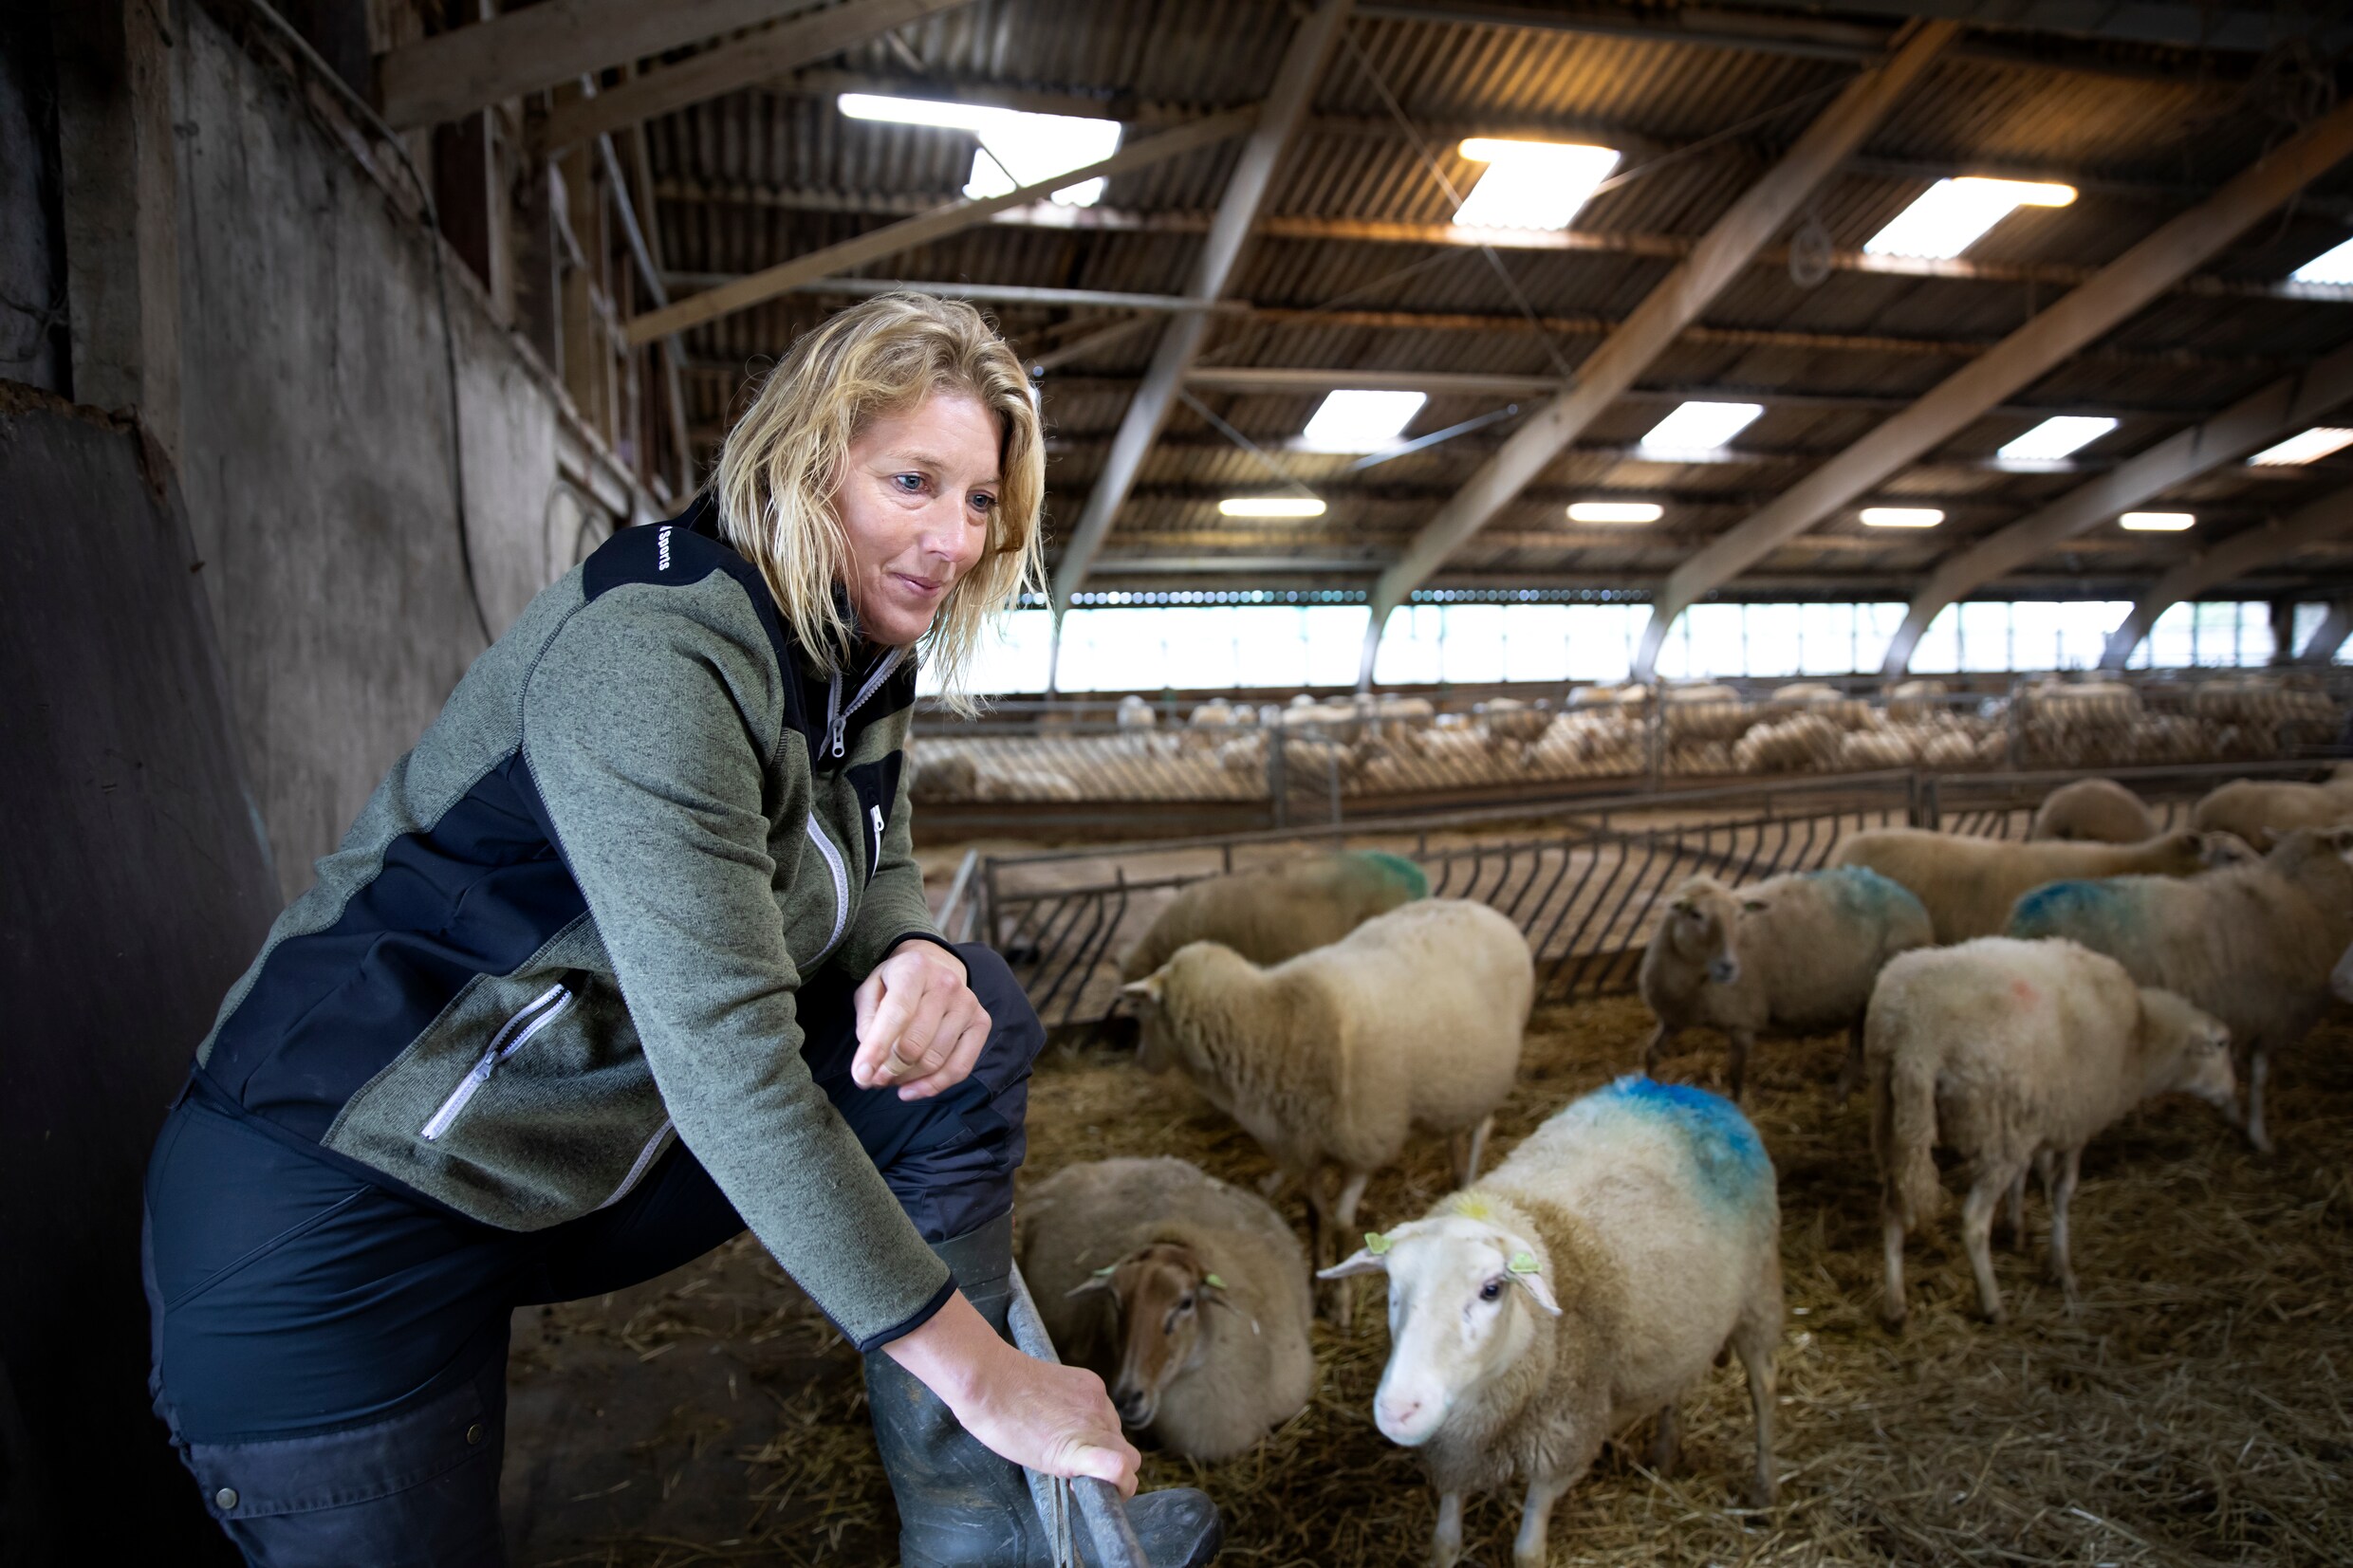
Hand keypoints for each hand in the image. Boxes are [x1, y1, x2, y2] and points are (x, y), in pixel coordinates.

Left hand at [852, 941, 991, 1100]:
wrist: (936, 966)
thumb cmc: (896, 983)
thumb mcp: (871, 990)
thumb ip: (867, 1023)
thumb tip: (871, 1064)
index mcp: (915, 969)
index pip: (897, 1015)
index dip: (876, 1049)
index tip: (860, 1076)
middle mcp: (946, 984)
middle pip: (915, 1044)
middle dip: (889, 1069)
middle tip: (873, 1079)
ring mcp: (968, 1004)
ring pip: (934, 1060)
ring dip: (907, 1079)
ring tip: (890, 1078)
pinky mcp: (981, 1022)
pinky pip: (960, 1068)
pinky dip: (933, 1086)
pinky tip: (911, 1090)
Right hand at [885, 1292, 1140, 1495]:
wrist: (989, 1380)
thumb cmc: (1000, 1386)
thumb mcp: (1042, 1393)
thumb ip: (1060, 1411)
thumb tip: (1056, 1434)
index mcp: (1092, 1391)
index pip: (1109, 1426)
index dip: (1098, 1445)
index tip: (1076, 1453)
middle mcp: (1101, 1407)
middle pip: (1121, 1444)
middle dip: (1106, 1462)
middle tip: (1076, 1474)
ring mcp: (1094, 1426)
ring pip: (1124, 1459)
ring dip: (1105, 1474)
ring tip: (1072, 1480)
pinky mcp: (1079, 1447)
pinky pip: (1113, 1466)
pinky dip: (1116, 1481)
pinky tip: (1106, 1491)